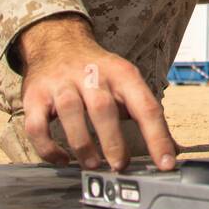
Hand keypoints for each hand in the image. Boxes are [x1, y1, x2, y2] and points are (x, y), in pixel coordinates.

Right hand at [17, 13, 177, 171]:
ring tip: (93, 165)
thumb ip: (147, 116)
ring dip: (82, 144)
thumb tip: (173, 150)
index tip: (166, 164)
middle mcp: (92, 75)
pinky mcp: (35, 96)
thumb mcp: (127, 83)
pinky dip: (48, 147)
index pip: (145, 106)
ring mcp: (61, 84)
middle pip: (103, 107)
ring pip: (70, 112)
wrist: (58, 42)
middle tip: (120, 166)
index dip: (157, 137)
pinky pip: (37, 125)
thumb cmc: (98, 72)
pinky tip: (61, 159)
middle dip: (113, 141)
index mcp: (122, 74)